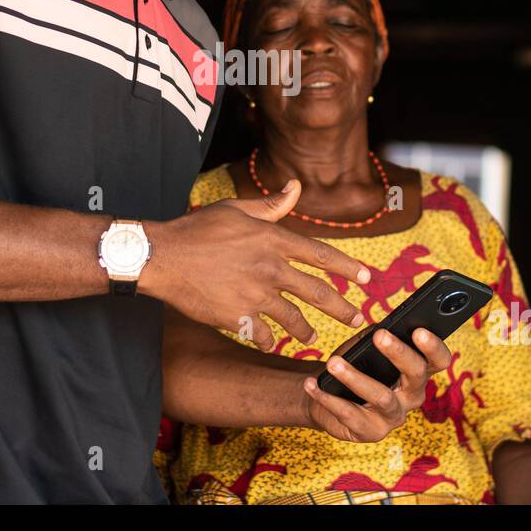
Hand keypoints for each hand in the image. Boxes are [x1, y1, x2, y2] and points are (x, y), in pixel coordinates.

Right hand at [142, 180, 370, 349]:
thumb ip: (271, 204)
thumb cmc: (197, 229)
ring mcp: (255, 295)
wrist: (163, 257)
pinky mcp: (238, 317)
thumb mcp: (236, 209)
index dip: (347, 268)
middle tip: (357, 319)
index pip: (321, 255)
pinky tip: (273, 344)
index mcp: (273, 239)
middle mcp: (270, 268)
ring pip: (294, 320)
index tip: (366, 279)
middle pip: (318, 293)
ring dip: (307, 331)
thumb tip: (296, 186)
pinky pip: (264, 336)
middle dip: (342, 309)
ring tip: (313, 338)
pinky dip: (271, 342)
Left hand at [300, 327, 452, 441]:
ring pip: (381, 397)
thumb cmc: (354, 364)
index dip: (433, 347)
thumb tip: (381, 326)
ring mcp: (393, 417)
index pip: (438, 360)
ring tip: (333, 363)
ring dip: (355, 378)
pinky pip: (350, 414)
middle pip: (415, 376)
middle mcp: (411, 396)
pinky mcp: (371, 432)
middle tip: (380, 336)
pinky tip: (313, 384)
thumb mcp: (365, 347)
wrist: (328, 393)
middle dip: (399, 353)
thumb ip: (376, 335)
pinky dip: (328, 398)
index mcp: (417, 373)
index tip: (419, 330)